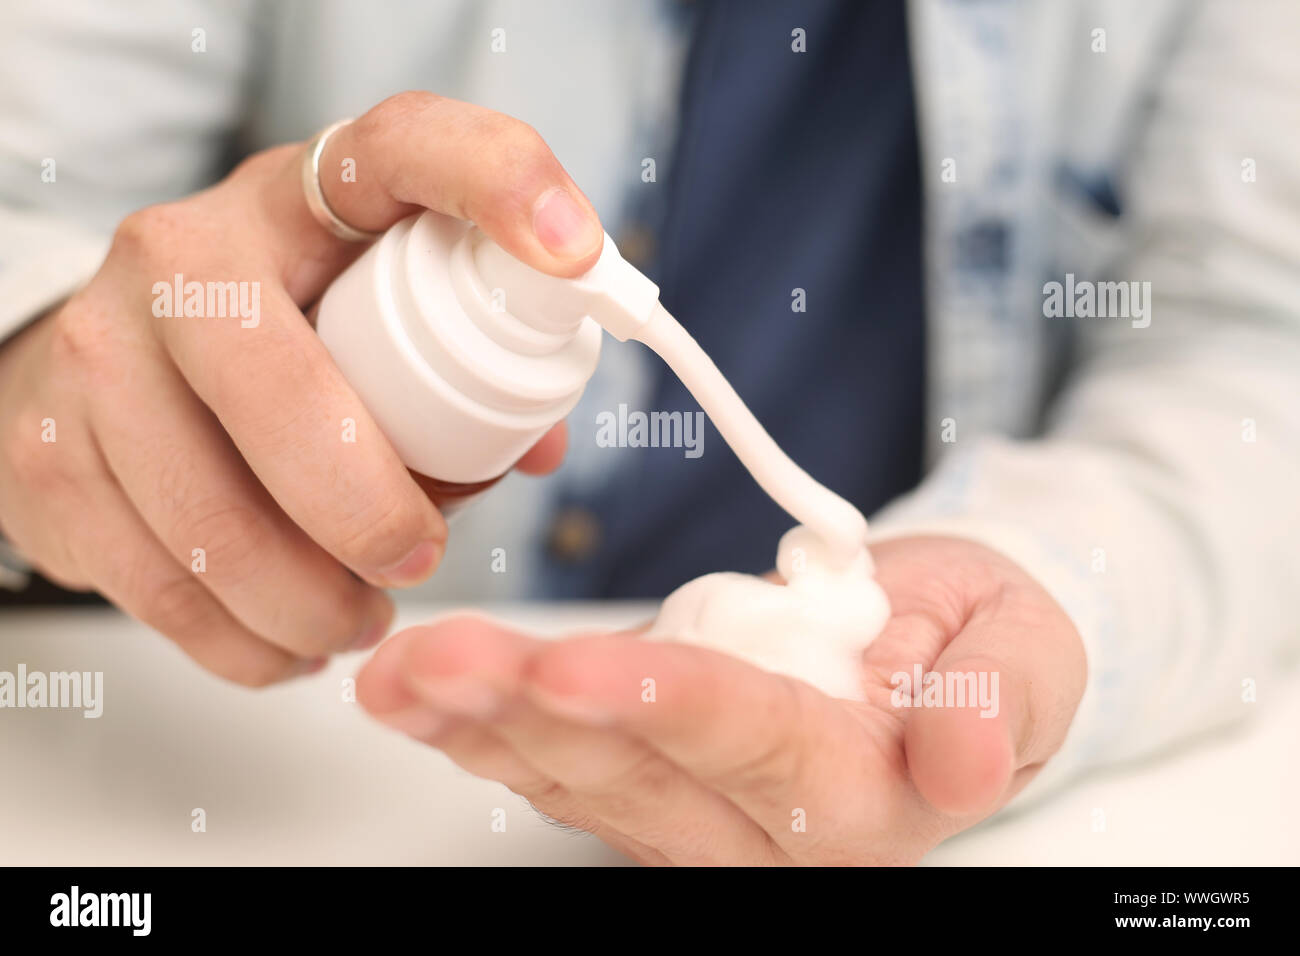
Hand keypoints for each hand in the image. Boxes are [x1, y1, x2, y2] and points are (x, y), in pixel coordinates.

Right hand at [0, 92, 599, 685]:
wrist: (106, 352)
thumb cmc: (279, 335)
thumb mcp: (370, 306)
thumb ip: (466, 359)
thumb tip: (535, 443)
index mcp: (298, 200)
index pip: (403, 147)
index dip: (495, 182)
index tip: (572, 249)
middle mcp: (183, 256)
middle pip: (286, 394)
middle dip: (370, 511)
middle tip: (419, 559)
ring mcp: (98, 351)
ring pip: (212, 519)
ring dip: (309, 600)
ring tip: (358, 616)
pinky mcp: (48, 454)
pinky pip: (155, 584)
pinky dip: (242, 639)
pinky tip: (288, 639)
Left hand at [357, 535, 1086, 864]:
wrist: (935, 660)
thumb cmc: (976, 646)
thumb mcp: (1025, 655)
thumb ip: (1000, 700)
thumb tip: (965, 761)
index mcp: (858, 793)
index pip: (755, 747)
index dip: (668, 707)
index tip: (578, 668)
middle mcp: (761, 828)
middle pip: (632, 770)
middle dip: (527, 713)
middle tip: (438, 662)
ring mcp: (692, 814)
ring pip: (573, 775)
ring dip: (479, 723)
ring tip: (401, 673)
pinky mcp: (646, 786)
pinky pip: (554, 766)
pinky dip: (481, 727)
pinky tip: (420, 692)